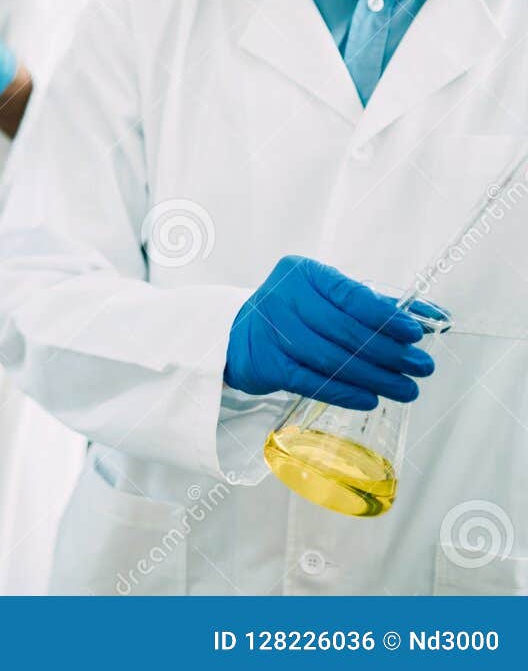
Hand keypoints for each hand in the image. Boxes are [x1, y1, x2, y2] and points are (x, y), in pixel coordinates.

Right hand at [225, 257, 434, 410]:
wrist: (236, 334)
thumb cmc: (293, 313)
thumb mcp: (325, 297)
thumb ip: (374, 305)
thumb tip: (433, 316)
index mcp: (302, 273)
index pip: (351, 295)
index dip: (387, 317)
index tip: (414, 334)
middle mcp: (283, 298)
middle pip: (344, 330)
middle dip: (389, 352)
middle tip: (420, 367)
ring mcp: (271, 332)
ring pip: (332, 359)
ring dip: (374, 377)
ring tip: (405, 388)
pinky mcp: (267, 364)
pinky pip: (313, 381)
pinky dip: (345, 392)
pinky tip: (370, 398)